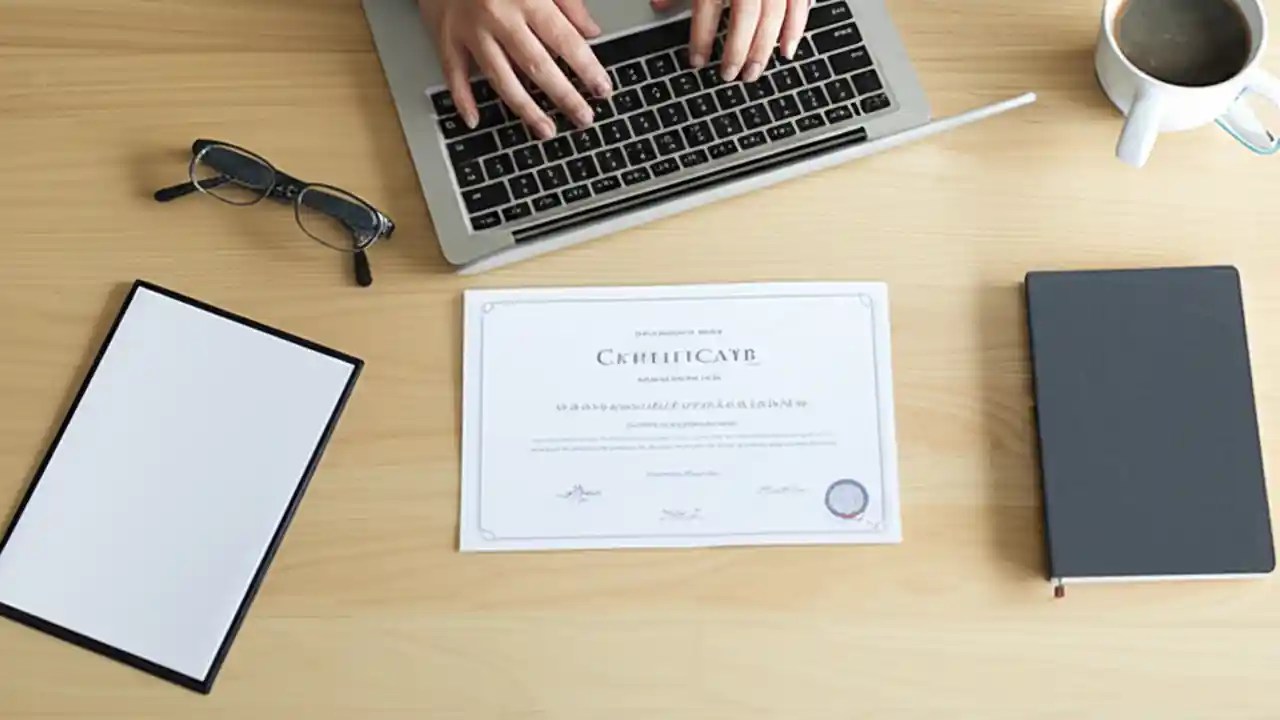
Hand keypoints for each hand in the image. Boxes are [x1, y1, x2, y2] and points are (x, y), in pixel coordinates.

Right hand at [419, 0, 612, 139]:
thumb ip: (567, 0)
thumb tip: (591, 32)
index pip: (565, 41)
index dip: (587, 69)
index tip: (602, 90)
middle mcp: (499, 17)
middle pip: (536, 66)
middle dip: (564, 97)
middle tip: (583, 119)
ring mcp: (471, 30)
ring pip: (500, 78)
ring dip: (525, 109)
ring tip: (546, 130)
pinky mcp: (446, 36)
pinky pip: (453, 73)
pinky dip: (462, 98)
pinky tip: (474, 119)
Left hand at [652, 0, 811, 81]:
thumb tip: (658, 3)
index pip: (708, 7)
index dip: (701, 38)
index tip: (696, 62)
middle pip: (745, 15)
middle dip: (737, 50)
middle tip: (729, 76)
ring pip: (774, 15)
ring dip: (764, 48)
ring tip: (753, 73)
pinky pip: (799, 3)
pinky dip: (796, 28)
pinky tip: (787, 50)